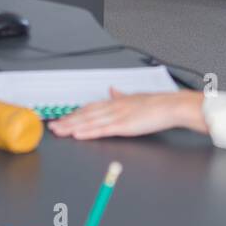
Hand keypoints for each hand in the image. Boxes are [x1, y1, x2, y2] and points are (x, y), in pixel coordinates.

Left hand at [49, 87, 204, 139]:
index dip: (75, 113)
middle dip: (67, 120)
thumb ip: (122, 96)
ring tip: (59, 131)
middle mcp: (113, 107)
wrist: (172, 106)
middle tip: (52, 126)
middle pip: (86, 114)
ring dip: (72, 126)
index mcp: (116, 102)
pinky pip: (102, 130)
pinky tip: (77, 135)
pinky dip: (88, 132)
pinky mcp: (124, 126)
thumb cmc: (158, 105)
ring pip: (90, 121)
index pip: (91, 108)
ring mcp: (117, 116)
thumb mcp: (136, 97)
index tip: (62, 117)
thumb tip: (112, 90)